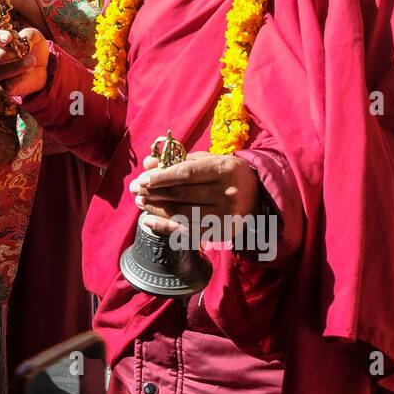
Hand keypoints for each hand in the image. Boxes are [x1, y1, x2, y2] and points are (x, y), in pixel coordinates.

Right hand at [0, 26, 49, 97]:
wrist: (43, 68)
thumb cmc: (33, 49)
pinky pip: (5, 86)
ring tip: (32, 61)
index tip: (9, 37)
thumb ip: (29, 34)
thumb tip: (23, 41)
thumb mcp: (35, 37)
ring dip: (15, 66)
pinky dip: (18, 78)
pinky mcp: (2, 88)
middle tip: (17, 53)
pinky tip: (28, 72)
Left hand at [128, 151, 259, 236]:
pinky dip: (165, 227)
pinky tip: (148, 221)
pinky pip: (187, 232)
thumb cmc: (226, 173)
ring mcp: (224, 216)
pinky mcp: (221, 233)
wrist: (258, 196)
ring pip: (182, 214)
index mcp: (224, 170)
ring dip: (156, 209)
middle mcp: (226, 194)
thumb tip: (148, 163)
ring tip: (140, 202)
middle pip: (183, 194)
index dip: (162, 177)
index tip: (142, 179)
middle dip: (154, 192)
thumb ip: (178, 160)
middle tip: (136, 189)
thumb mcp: (207, 160)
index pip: (188, 173)